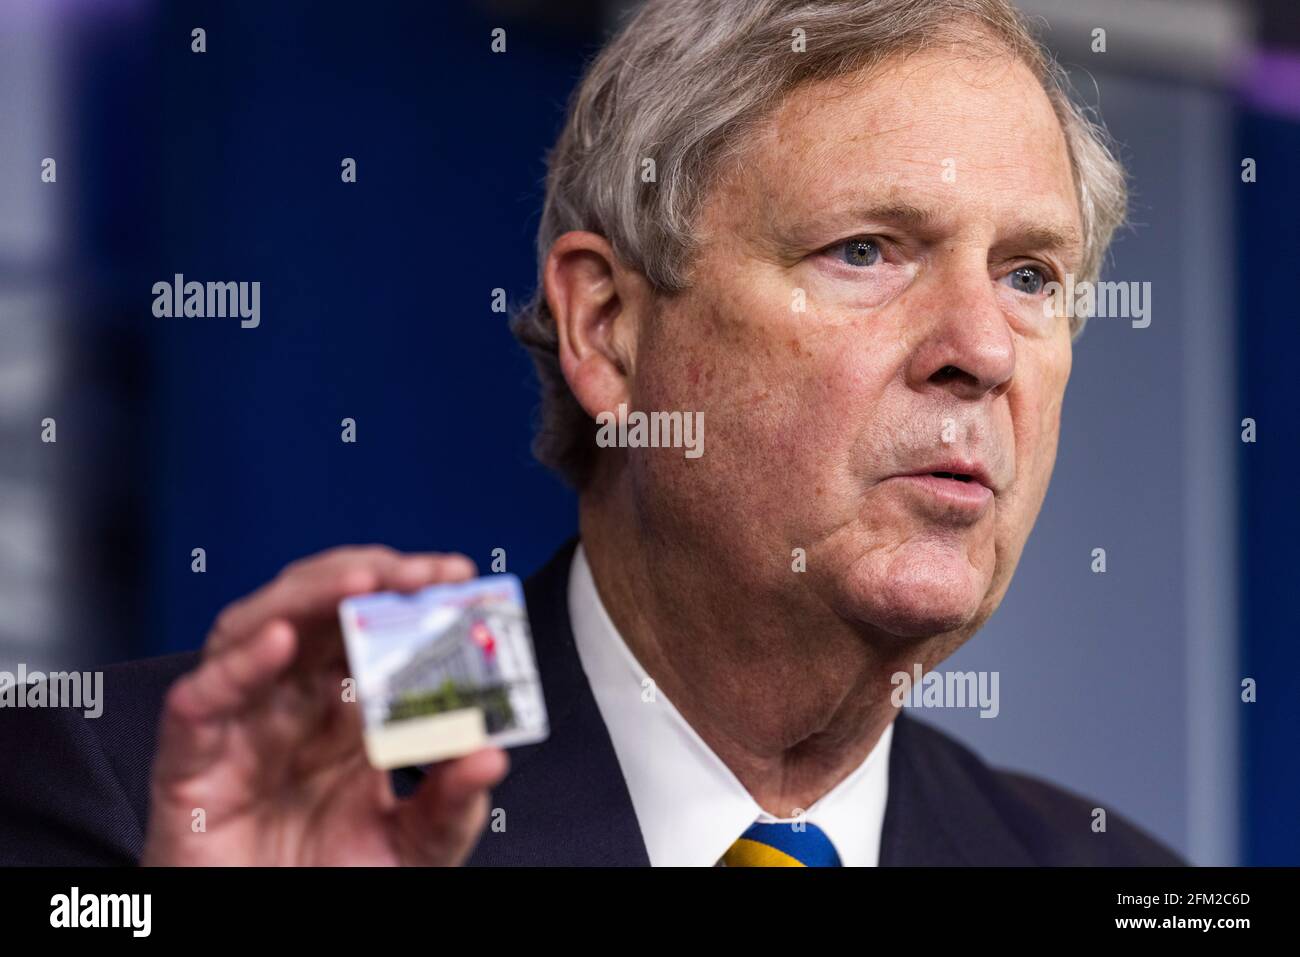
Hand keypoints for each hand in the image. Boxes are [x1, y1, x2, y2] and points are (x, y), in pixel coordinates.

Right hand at [141, 546, 508, 864]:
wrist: (272, 942)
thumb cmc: (332, 887)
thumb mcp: (414, 845)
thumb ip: (452, 803)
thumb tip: (490, 755)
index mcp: (345, 711)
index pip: (369, 625)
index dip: (406, 593)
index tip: (456, 575)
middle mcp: (290, 705)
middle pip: (314, 609)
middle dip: (366, 576)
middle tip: (420, 574)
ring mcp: (238, 727)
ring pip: (252, 629)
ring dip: (306, 595)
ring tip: (361, 580)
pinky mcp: (189, 765)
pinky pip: (198, 702)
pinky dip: (234, 666)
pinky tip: (279, 642)